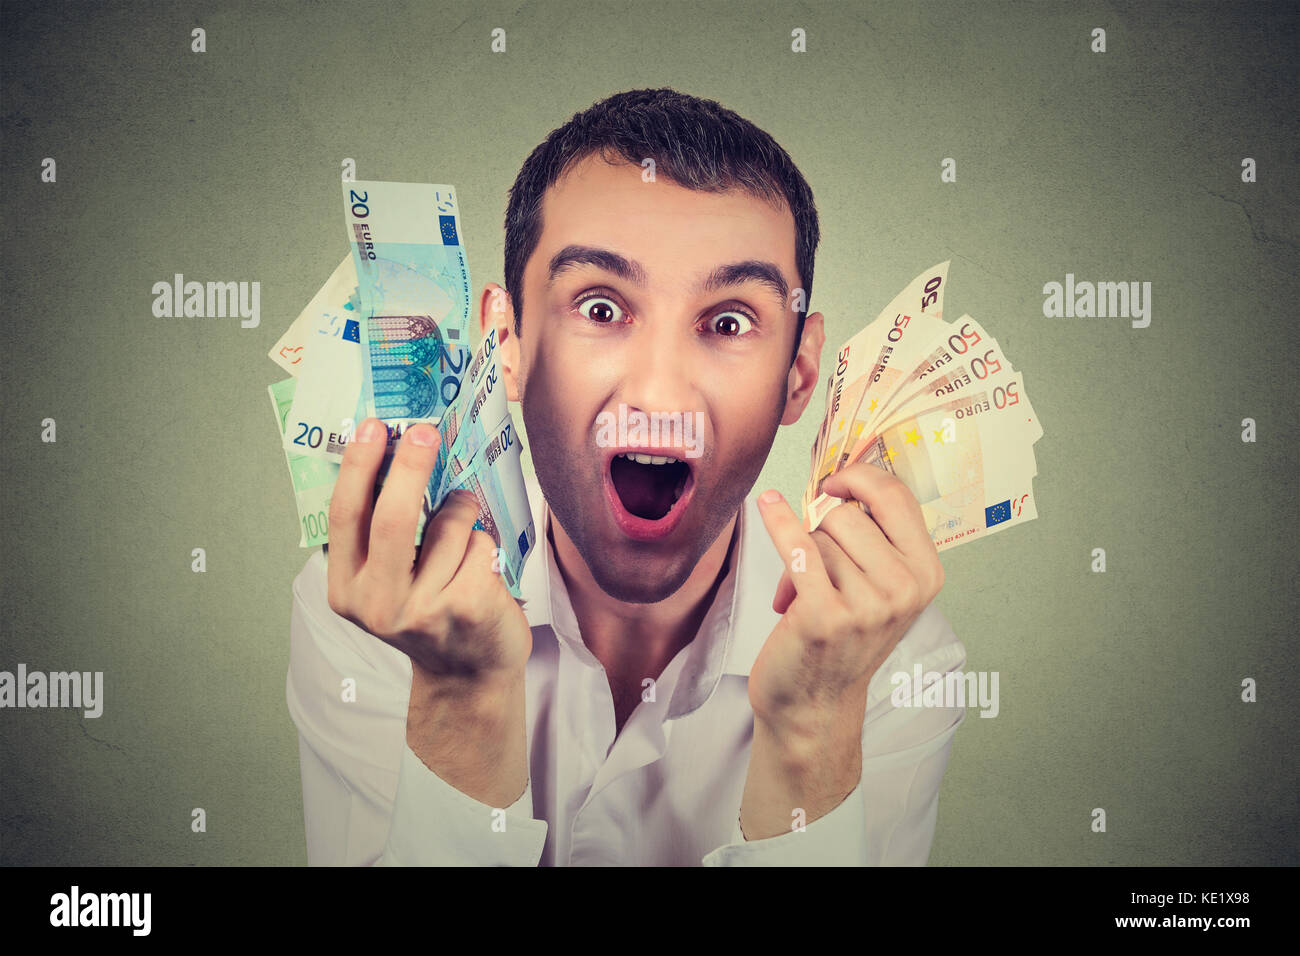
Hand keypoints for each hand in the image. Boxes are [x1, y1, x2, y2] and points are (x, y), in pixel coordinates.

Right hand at [325, 417, 531, 689]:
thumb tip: (395, 452)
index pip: (345, 515)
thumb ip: (382, 532)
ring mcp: (423, 609)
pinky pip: (481, 545)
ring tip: (464, 539)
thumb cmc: (430, 611)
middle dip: (410, 465)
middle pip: (393, 517)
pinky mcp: (467, 608)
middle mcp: (378, 603)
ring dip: (463, 513)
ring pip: (450, 525)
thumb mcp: (388, 579)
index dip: (359, 465)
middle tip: (424, 432)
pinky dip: (486, 545)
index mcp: (347, 588)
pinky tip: (482, 572)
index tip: (374, 426)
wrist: (468, 676)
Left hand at [750, 462, 944, 738]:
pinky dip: (779, 523)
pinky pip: (797, 549)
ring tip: (802, 596)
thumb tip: (844, 478)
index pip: (896, 498)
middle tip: (816, 573)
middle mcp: (904, 589)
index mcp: (926, 574)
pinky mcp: (824, 615)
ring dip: (799, 560)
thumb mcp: (881, 588)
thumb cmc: (842, 638)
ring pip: (818, 538)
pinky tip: (767, 505)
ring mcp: (866, 605)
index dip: (861, 477)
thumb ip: (877, 537)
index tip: (835, 481)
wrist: (814, 706)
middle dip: (821, 535)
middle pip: (847, 517)